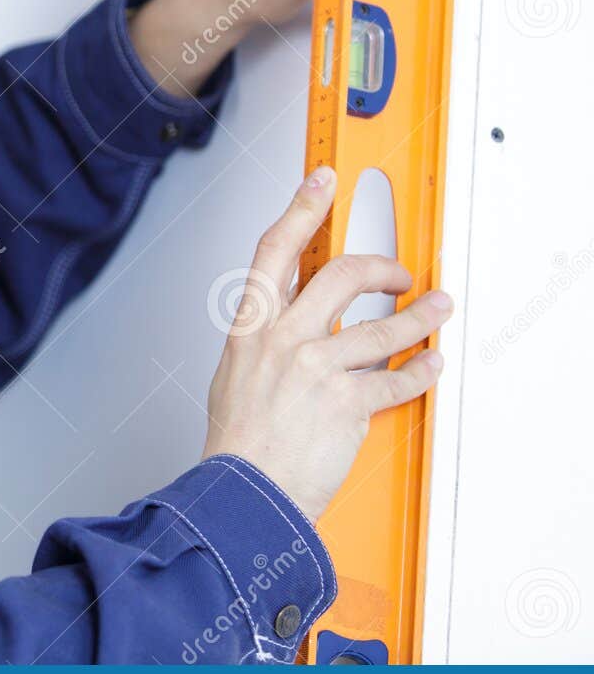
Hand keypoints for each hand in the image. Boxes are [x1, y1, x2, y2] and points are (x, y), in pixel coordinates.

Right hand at [200, 165, 452, 522]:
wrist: (244, 491)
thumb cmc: (238, 441)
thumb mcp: (236, 372)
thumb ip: (265, 337)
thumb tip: (292, 318)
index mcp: (252, 327)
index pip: (275, 249)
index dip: (302, 208)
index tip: (322, 182)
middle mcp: (283, 339)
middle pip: (343, 274)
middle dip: (383, 266)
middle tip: (400, 272)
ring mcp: (315, 368)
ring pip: (385, 327)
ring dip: (422, 317)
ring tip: (436, 310)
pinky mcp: (346, 401)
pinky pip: (398, 377)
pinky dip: (423, 370)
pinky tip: (430, 364)